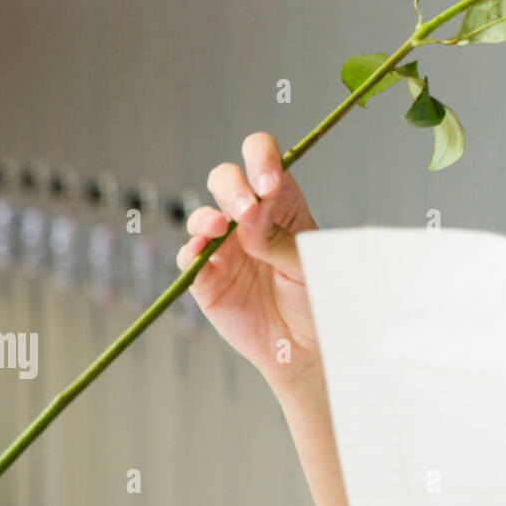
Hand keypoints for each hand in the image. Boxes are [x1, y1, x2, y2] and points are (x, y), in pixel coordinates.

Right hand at [175, 131, 321, 395]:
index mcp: (281, 202)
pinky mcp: (206, 277)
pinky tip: (202, 252)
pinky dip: (191, 251)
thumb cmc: (317, 297)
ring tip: (221, 228)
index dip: (261, 159)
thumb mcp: (309, 264)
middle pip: (226, 178)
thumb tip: (248, 217)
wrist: (306, 347)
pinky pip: (188, 257)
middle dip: (233, 187)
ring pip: (202, 214)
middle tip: (247, 211)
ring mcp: (224, 246)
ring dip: (207, 216)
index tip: (270, 185)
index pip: (263, 158)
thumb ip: (280, 238)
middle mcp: (248, 218)